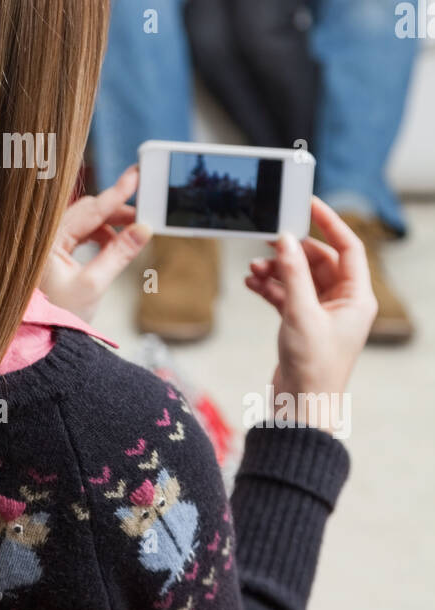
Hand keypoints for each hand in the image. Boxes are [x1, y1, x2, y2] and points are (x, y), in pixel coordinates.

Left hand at [40, 165, 150, 321]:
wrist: (38, 338)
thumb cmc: (59, 315)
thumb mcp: (94, 284)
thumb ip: (119, 254)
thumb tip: (143, 229)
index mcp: (49, 239)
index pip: (90, 209)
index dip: (117, 193)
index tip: (137, 175)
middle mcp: (46, 236)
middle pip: (87, 210)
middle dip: (117, 211)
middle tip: (144, 214)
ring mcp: (49, 243)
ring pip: (85, 221)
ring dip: (110, 225)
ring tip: (131, 236)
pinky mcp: (53, 252)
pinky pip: (80, 233)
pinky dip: (99, 236)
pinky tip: (112, 245)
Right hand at [244, 197, 377, 431]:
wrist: (301, 406)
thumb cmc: (313, 367)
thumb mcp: (301, 314)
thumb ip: (293, 274)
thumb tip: (286, 239)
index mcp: (357, 297)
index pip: (348, 247)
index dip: (330, 222)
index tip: (309, 203)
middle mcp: (344, 302)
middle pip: (318, 260)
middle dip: (291, 251)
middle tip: (267, 242)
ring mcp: (323, 313)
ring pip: (300, 276)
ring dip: (277, 269)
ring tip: (253, 269)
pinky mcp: (303, 323)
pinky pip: (287, 293)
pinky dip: (270, 286)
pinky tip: (252, 283)